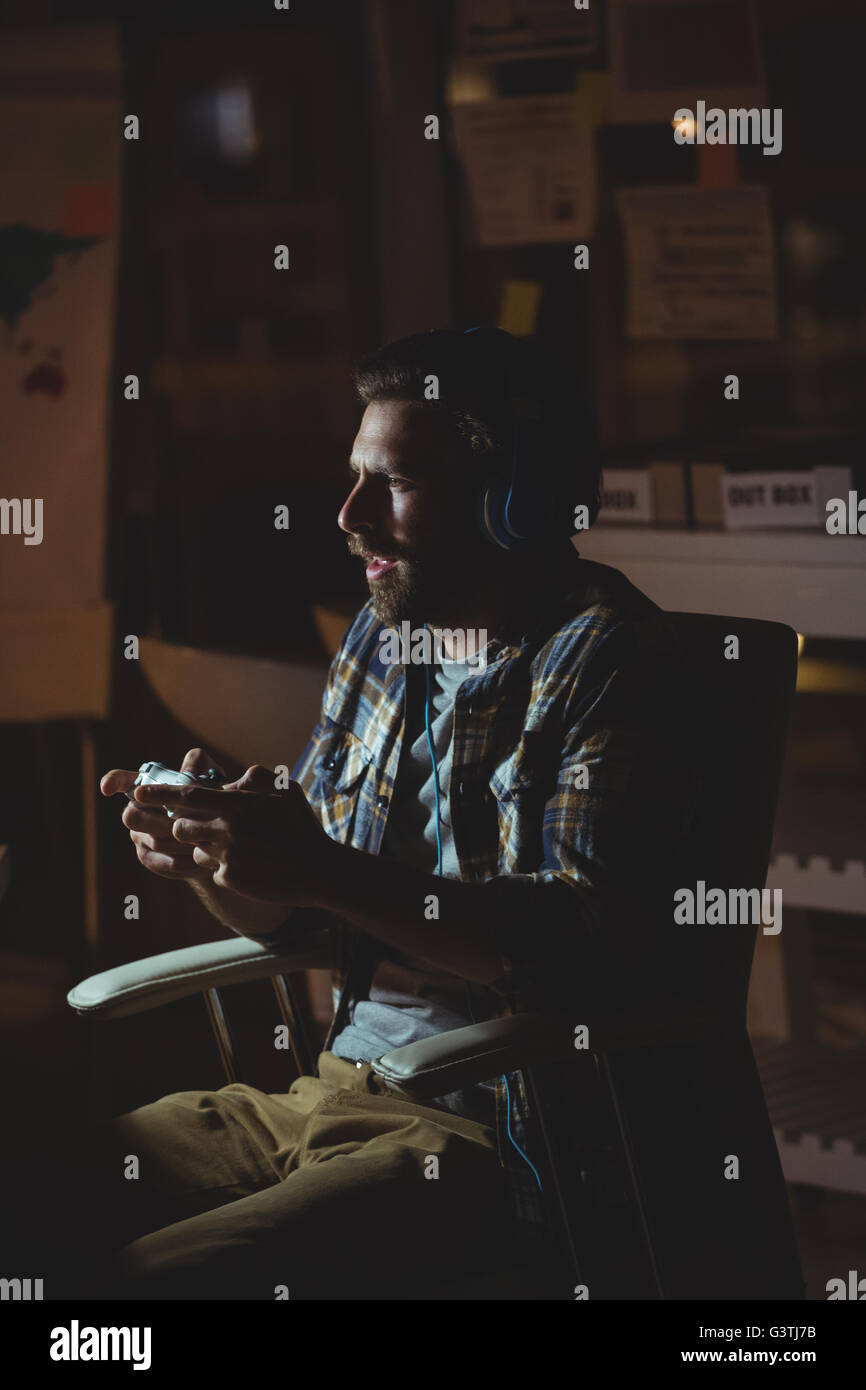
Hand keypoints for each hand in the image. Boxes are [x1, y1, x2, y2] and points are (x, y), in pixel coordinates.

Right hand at [100, 748, 226, 881]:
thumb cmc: (217, 801)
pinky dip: (183, 862)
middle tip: (183, 821)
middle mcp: (139, 811)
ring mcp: (141, 837)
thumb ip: (202, 769)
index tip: (106, 788)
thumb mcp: (214, 782)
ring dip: (178, 842)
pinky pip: (162, 863)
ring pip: (152, 841)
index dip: (114, 782)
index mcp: (150, 788)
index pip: (124, 781)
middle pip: (133, 816)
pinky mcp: (150, 859)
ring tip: (204, 843)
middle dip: (158, 820)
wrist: (224, 839)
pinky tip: (203, 861)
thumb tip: (192, 767)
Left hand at [134, 764, 332, 906]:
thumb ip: (257, 778)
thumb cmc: (303, 828)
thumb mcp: (286, 791)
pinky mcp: (230, 879)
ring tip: (235, 847)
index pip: (187, 796)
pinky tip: (251, 866)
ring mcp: (227, 856)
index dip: (158, 794)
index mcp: (238, 804)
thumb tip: (234, 778)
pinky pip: (214, 870)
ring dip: (207, 847)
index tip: (137, 792)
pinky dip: (227, 867)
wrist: (318, 870)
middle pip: (181, 826)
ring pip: (196, 849)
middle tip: (193, 826)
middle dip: (181, 826)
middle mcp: (227, 829)